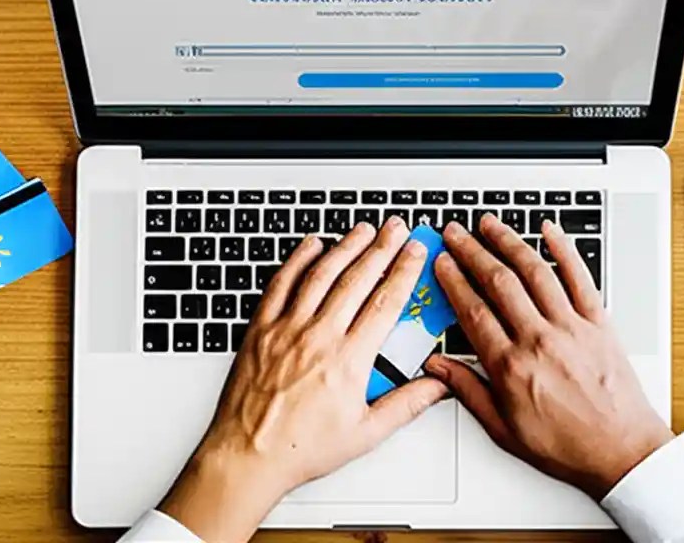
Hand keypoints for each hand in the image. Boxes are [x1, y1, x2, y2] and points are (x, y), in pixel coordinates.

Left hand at [158, 218, 448, 542]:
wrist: (247, 456)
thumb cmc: (300, 448)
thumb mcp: (365, 433)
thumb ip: (406, 404)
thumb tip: (437, 386)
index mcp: (348, 361)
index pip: (386, 302)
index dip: (404, 271)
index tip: (415, 251)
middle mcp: (318, 337)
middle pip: (358, 279)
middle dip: (381, 248)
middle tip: (395, 228)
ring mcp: (286, 329)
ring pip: (322, 274)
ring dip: (346, 246)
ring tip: (363, 229)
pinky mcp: (260, 329)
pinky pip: (281, 284)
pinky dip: (297, 260)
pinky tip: (311, 246)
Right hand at [423, 214, 672, 499]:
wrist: (623, 452)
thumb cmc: (568, 446)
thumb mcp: (504, 430)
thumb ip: (468, 392)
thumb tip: (437, 367)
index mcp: (511, 367)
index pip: (472, 310)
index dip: (452, 281)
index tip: (442, 263)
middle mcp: (539, 340)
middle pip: (497, 282)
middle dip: (471, 252)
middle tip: (455, 233)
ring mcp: (571, 328)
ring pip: (534, 272)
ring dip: (508, 242)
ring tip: (490, 224)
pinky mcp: (599, 323)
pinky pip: (580, 277)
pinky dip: (564, 249)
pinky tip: (549, 230)